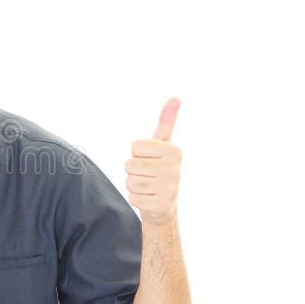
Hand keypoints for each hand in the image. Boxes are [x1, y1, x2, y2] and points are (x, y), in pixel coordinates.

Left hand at [125, 98, 181, 226]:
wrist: (164, 206)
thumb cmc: (159, 169)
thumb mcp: (163, 144)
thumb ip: (166, 121)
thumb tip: (175, 97)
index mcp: (174, 151)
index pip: (135, 146)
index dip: (137, 154)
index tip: (150, 159)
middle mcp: (175, 169)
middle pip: (130, 164)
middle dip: (133, 171)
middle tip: (148, 175)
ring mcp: (169, 188)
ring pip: (129, 181)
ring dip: (133, 185)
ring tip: (147, 186)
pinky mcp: (161, 205)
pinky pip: (132, 197)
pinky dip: (136, 199)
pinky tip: (148, 199)